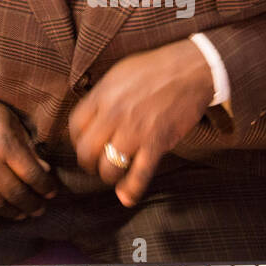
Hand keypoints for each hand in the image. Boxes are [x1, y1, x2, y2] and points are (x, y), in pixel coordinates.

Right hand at [0, 96, 60, 237]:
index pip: (33, 175)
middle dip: (32, 204)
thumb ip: (28, 146)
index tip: (51, 192)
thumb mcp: (10, 121)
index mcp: (5, 146)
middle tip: (39, 209)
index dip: (45, 187)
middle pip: (17, 194)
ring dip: (13, 214)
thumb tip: (45, 170)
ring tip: (22, 215)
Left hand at [68, 39, 214, 205]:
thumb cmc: (156, 68)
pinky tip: (126, 197)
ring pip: (108, 168)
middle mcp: (114, 115)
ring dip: (108, 175)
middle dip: (88, 163)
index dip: (77, 140)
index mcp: (102, 96)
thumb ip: (102, 95)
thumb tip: (91, 113)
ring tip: (114, 173)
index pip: (75, 127)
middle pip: (86, 152)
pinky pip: (139, 175)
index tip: (85, 143)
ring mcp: (135, 131)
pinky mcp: (156, 143)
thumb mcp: (119, 73)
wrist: (191, 69)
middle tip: (95, 164)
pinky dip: (131, 190)